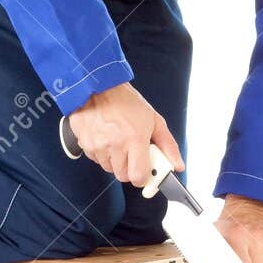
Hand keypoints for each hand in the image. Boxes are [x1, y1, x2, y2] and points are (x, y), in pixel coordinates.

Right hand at [68, 82, 183, 187]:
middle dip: (130, 168)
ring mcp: (98, 146)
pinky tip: (105, 137)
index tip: (146, 172)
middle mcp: (115, 145)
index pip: (138, 177)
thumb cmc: (125, 101)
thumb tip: (178, 165)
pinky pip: (96, 160)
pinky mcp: (85, 145)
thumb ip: (168, 145)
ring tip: (118, 140)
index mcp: (135, 139)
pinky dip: (102, 154)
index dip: (143, 177)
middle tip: (132, 152)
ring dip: (115, 161)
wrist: (97, 85)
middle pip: (123, 176)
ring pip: (109, 169)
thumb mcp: (154, 120)